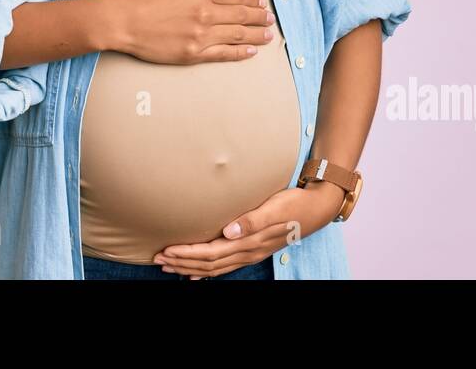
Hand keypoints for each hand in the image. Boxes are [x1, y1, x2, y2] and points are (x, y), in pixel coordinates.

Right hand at [107, 0, 276, 64]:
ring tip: (268, 35)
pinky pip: (223, 54)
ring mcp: (201, 35)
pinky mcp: (194, 54)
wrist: (122, 21)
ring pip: (238, 35)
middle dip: (260, 17)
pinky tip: (251, 52)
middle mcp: (205, 13)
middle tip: (271, 19)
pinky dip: (240, 53)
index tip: (261, 2)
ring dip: (257, 35)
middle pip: (241, 16)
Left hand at [152, 183, 344, 278]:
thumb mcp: (274, 208)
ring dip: (190, 267)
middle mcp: (248, 252)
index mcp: (250, 242)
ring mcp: (251, 253)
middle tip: (158, 259)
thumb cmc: (294, 203)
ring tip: (169, 265)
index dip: (187, 253)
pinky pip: (225, 266)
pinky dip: (207, 271)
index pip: (211, 253)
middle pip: (209, 263)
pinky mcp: (253, 249)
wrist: (317, 207)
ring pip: (215, 267)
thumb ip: (251, 220)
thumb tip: (228, 231)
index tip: (166, 250)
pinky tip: (195, 273)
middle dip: (182, 262)